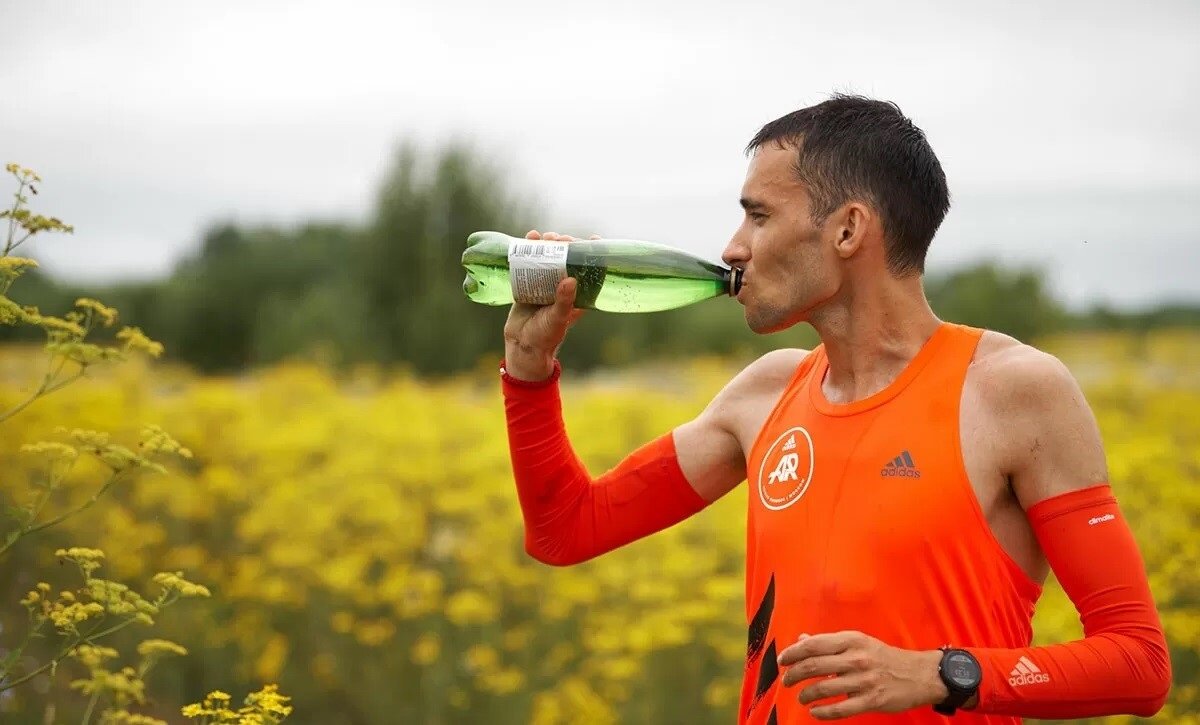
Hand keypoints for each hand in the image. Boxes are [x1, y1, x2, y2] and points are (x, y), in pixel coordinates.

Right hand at [502, 230, 597, 381]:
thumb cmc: (546, 336)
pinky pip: (532, 261)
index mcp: (578, 294)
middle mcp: (564, 286)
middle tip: (560, 239)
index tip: (592, 239)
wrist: (522, 345)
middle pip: (568, 258)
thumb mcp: (558, 318)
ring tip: (545, 237)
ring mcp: (547, 283)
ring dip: (549, 243)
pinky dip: (530, 248)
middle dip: (566, 244)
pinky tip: (530, 237)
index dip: (592, 252)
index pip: (591, 269)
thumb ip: (564, 301)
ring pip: (550, 256)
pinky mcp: (530, 282)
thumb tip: (571, 280)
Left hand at [777, 631, 946, 719]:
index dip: (793, 653)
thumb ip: (829, 643)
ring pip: (823, 688)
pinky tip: (815, 712)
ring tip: (801, 697)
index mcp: (851, 640)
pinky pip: (840, 710)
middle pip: (813, 666)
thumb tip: (801, 640)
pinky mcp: (871, 700)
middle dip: (793, 675)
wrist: (919, 674)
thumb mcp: (858, 642)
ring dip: (806, 695)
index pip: (813, 644)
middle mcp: (856, 658)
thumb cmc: (884, 657)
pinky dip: (823, 713)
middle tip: (787, 681)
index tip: (783, 660)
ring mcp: (864, 680)